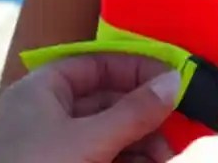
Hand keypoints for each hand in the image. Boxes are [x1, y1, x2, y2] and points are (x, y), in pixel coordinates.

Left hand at [0, 54, 181, 162]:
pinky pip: (100, 157)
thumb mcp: (90, 140)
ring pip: (106, 133)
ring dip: (140, 142)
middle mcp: (44, 114)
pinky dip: (127, 161)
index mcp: (40, 91)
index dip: (134, 68)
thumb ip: (133, 112)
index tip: (171, 78)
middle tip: (177, 124)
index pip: (95, 64)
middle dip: (144, 114)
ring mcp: (51, 147)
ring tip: (167, 155)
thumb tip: (173, 81)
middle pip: (105, 100)